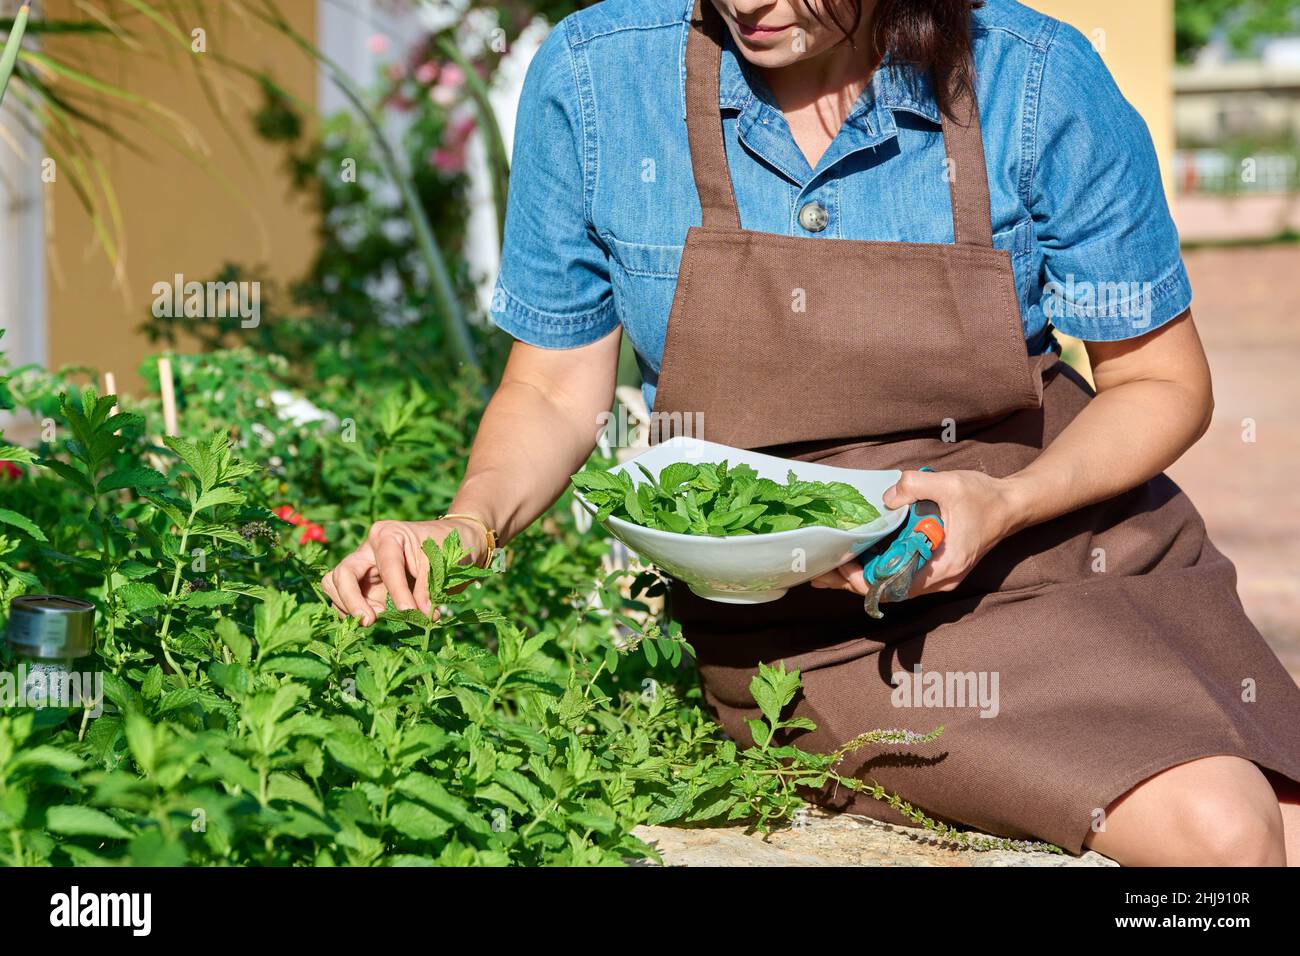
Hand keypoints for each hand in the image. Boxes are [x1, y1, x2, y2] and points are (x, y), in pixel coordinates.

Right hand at [321, 518, 485, 625]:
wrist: (456, 544)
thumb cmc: (449, 546)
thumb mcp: (443, 562)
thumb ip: (428, 588)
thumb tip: (421, 616)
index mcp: (388, 535)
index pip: (387, 565)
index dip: (397, 591)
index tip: (409, 611)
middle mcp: (369, 550)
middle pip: (343, 573)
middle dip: (351, 599)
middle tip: (370, 621)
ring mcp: (364, 569)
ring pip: (335, 586)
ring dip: (349, 607)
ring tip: (373, 620)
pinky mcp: (365, 586)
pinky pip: (345, 600)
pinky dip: (353, 613)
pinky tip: (371, 620)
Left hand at [809, 469, 1019, 600]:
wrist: (1013, 505)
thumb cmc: (985, 497)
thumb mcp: (950, 484)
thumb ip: (915, 486)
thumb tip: (885, 498)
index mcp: (945, 566)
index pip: (897, 586)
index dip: (865, 581)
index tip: (842, 565)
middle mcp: (941, 579)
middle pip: (890, 591)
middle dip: (854, 583)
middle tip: (821, 571)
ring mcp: (940, 577)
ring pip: (895, 586)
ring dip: (864, 578)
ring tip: (831, 568)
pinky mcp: (937, 568)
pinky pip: (903, 576)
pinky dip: (879, 570)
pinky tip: (857, 560)